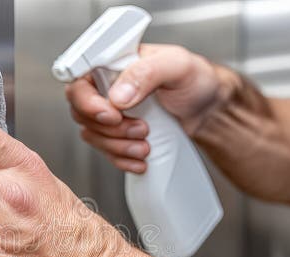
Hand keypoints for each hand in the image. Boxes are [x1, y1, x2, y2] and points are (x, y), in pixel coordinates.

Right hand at [65, 44, 221, 172]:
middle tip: (140, 128)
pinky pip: (106, 151)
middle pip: (82, 114)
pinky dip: (122, 159)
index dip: (88, 103)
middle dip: (111, 129)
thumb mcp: (176, 66)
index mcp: (113, 64)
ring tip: (145, 143)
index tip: (113, 115)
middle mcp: (107, 88)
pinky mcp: (118, 134)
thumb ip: (146, 73)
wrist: (210, 109)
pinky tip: (140, 157)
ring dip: (118, 146)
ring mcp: (111, 113)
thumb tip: (118, 95)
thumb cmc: (195, 80)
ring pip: (93, 135)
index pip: (80, 82)